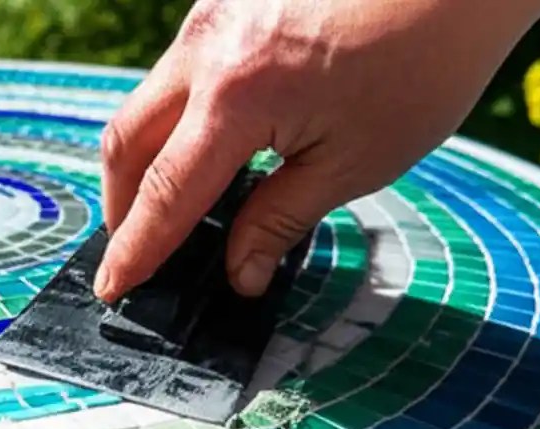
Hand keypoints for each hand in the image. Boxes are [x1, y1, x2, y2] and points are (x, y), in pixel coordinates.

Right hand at [94, 0, 539, 302]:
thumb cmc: (425, 63)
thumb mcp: (356, 162)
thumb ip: (279, 220)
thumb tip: (239, 273)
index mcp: (237, 99)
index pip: (164, 193)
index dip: (134, 250)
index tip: (113, 289)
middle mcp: (207, 49)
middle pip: (126, 142)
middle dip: (122, 205)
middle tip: (137, 252)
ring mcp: (211, 16)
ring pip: (147, 102)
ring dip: (146, 160)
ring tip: (171, 207)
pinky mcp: (227, 2)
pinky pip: (178, 72)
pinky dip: (176, 120)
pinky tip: (207, 147)